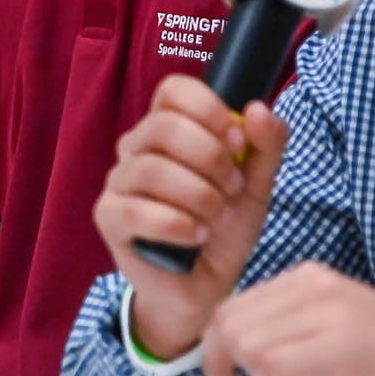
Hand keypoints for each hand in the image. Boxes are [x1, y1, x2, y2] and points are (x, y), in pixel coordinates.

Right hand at [93, 75, 285, 361]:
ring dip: (197, 195)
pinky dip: (176, 224)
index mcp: (169, 127)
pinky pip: (134, 211)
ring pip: (151, 169)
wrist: (207, 285)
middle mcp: (137, 147)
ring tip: (217, 216)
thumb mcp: (256, 184)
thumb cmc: (225, 226)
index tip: (237, 141)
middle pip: (163, 126)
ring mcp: (119, 182)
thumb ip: (266, 145)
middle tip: (233, 188)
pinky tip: (197, 236)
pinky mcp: (109, 218)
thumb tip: (257, 109)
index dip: (208, 109)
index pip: (173, 90)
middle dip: (210, 157)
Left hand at [200, 263, 374, 375]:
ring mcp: (329, 312)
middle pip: (229, 322)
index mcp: (310, 279)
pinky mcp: (342, 344)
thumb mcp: (333, 334)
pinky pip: (273, 365)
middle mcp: (315, 285)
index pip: (232, 305)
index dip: (214, 350)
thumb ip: (288, 332)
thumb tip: (236, 352)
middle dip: (221, 368)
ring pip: (247, 343)